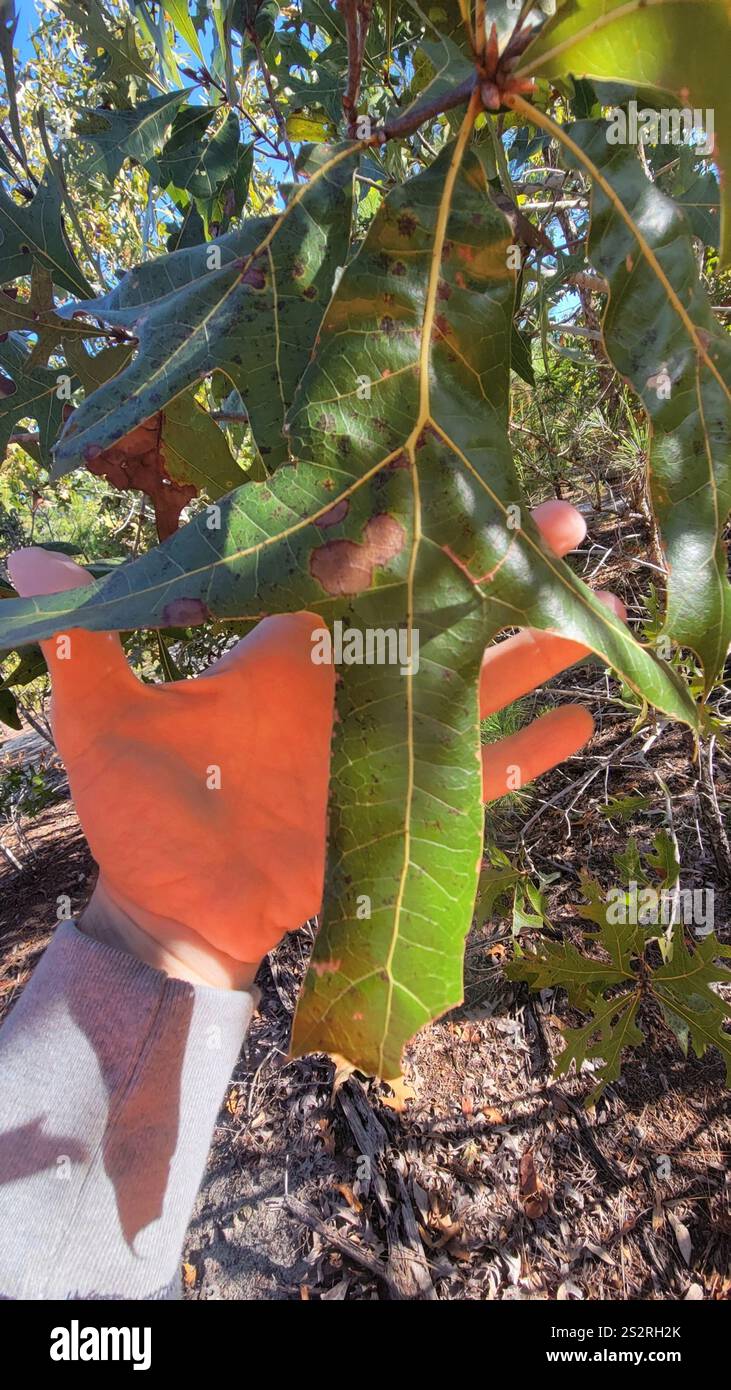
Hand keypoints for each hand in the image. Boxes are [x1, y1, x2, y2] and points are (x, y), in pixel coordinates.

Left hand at [8, 500, 622, 990]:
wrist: (172, 910)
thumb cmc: (135, 812)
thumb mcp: (102, 725)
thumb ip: (85, 649)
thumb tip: (23, 567)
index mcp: (288, 651)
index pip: (356, 573)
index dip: (405, 530)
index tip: (451, 485)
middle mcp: (348, 687)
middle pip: (436, 614)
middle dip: (497, 570)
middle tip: (564, 520)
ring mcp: (382, 749)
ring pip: (473, 685)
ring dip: (531, 650)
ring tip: (596, 612)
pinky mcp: (403, 811)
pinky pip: (476, 778)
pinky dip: (525, 754)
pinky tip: (579, 727)